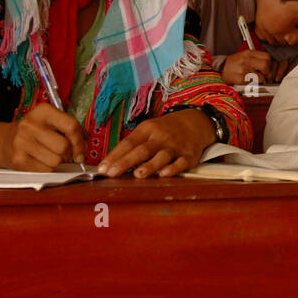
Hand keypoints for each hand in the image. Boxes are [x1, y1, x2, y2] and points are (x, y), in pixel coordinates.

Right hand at [5, 104, 87, 170]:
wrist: (4, 141)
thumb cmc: (33, 132)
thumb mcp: (51, 122)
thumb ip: (70, 130)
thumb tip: (84, 147)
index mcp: (43, 111)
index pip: (71, 126)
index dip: (80, 141)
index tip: (82, 149)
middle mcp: (31, 124)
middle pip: (64, 146)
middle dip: (69, 153)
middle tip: (64, 152)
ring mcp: (22, 142)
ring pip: (56, 161)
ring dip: (57, 161)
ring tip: (48, 154)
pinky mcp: (18, 159)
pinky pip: (46, 170)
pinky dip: (47, 168)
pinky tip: (40, 160)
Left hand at [97, 108, 214, 177]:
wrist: (195, 122)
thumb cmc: (165, 130)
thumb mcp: (148, 130)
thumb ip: (132, 145)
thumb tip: (111, 163)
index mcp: (147, 129)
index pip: (128, 143)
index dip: (115, 155)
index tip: (102, 168)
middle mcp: (161, 137)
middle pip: (142, 150)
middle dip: (126, 162)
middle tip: (111, 173)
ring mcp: (175, 147)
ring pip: (161, 156)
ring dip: (150, 165)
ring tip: (138, 175)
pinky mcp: (188, 156)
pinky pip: (180, 163)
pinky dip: (173, 168)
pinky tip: (164, 174)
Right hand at [220, 49, 274, 84]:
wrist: (220, 70)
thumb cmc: (234, 64)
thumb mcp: (245, 56)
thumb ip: (257, 58)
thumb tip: (271, 65)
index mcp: (249, 53)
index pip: (267, 56)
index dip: (271, 64)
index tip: (269, 68)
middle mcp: (246, 60)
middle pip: (266, 65)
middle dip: (269, 72)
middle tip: (266, 76)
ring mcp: (243, 69)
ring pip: (262, 76)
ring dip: (262, 80)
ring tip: (258, 80)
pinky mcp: (240, 79)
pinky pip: (253, 83)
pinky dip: (255, 85)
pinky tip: (251, 83)